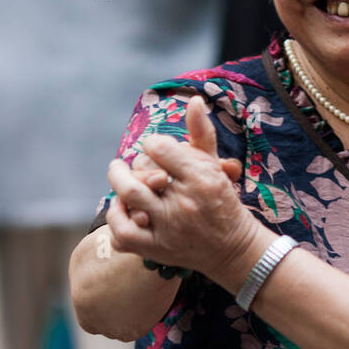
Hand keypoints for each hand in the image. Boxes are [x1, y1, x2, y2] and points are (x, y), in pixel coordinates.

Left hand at [105, 98, 257, 283]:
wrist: (233, 249)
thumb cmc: (221, 201)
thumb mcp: (215, 166)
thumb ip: (202, 132)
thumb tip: (193, 99)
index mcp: (202, 178)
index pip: (161, 148)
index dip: (152, 144)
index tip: (154, 147)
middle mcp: (185, 202)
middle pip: (142, 172)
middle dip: (130, 165)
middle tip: (123, 164)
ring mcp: (169, 228)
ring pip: (130, 198)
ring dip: (118, 184)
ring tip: (118, 176)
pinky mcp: (158, 249)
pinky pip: (124, 234)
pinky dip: (116, 218)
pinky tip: (120, 207)